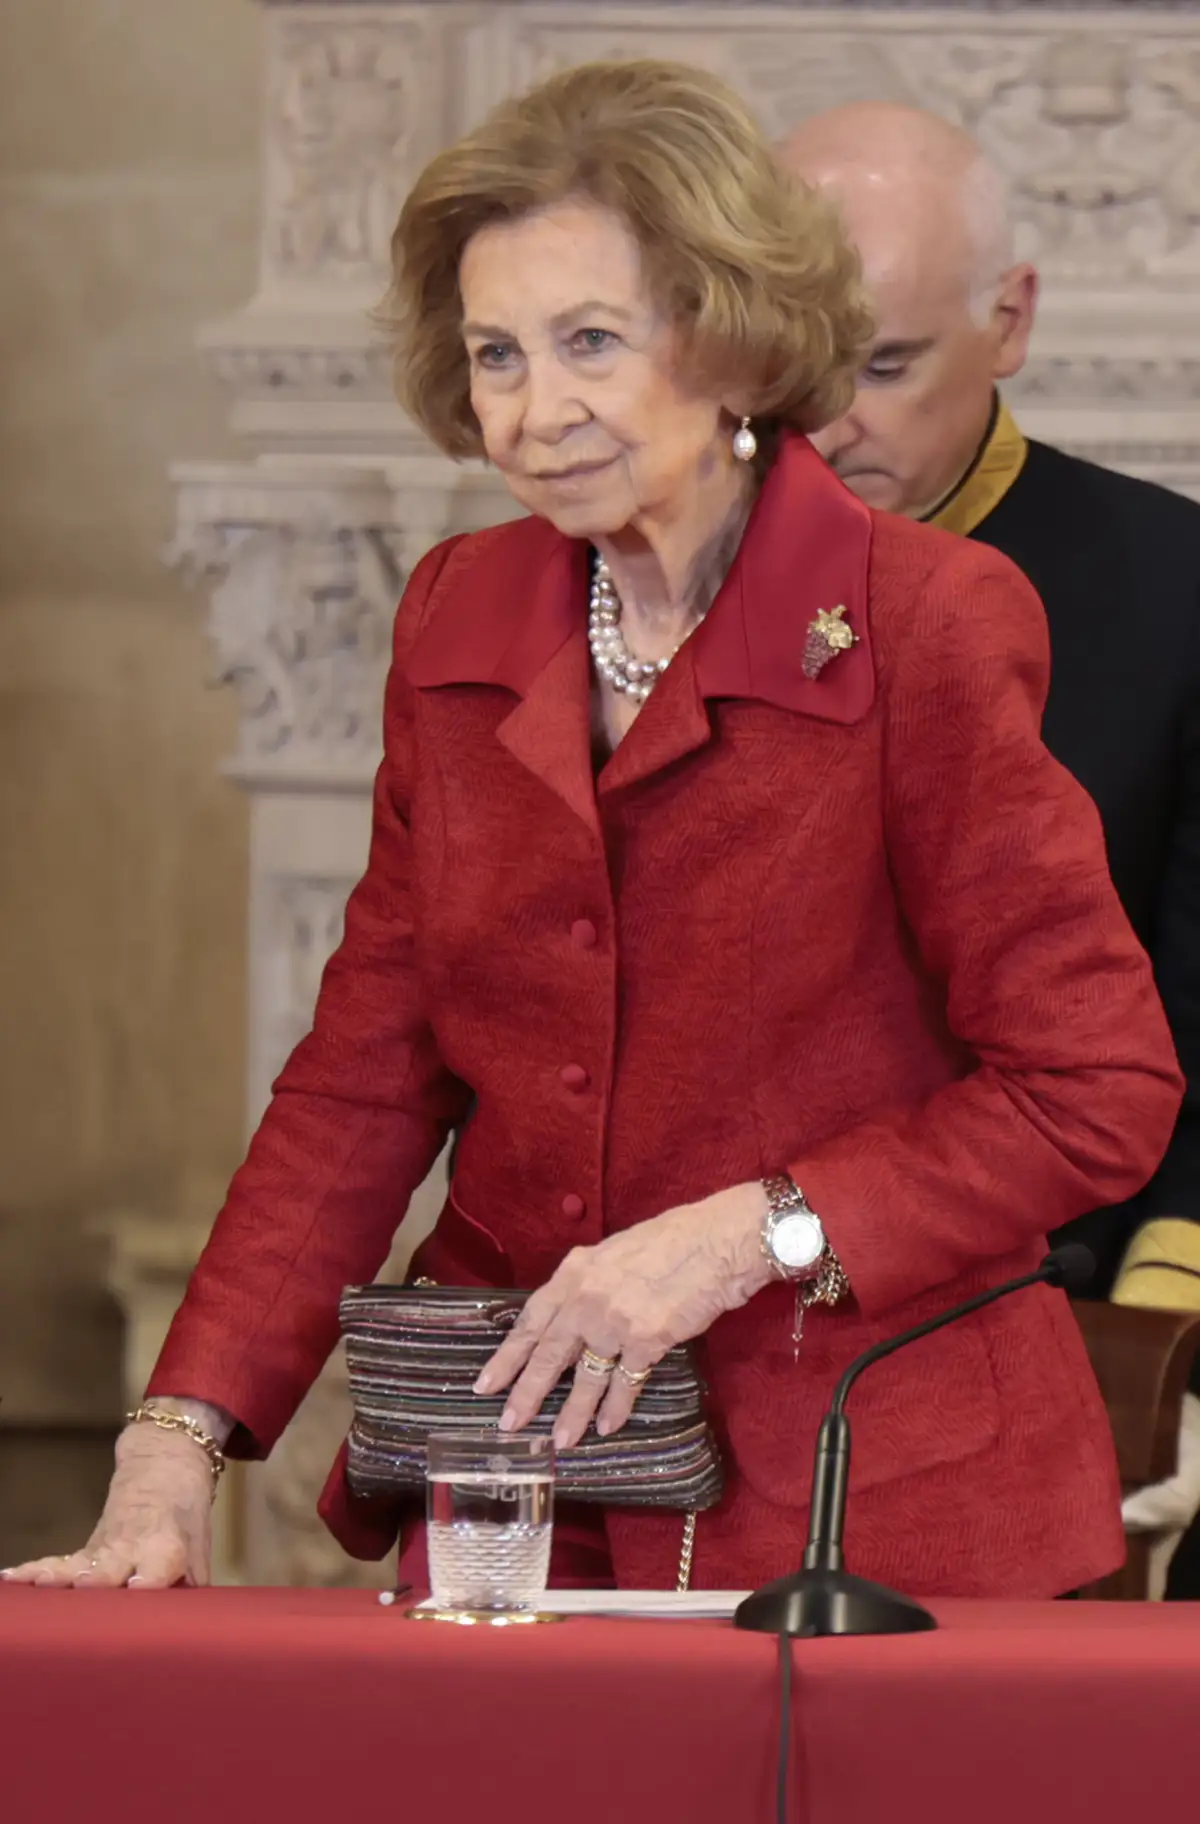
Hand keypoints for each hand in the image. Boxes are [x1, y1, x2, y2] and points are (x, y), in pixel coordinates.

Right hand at [1, 1424, 213, 1588]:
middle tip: (83, 1585)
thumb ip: (194, 1584)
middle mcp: (130, 1548)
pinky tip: (10, 1577)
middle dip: (98, 1579)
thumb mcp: (200, 1546)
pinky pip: (57, 1564)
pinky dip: (33, 1570)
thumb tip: (192, 1625)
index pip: (159, 1564)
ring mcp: (102, 1550)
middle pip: (112, 1567)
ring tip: (40, 1583)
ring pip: (77, 1564)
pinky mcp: (84, 1554)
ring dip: (58, 1575)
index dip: (150, 1577)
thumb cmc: (184, 1516)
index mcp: (166, 1545)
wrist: (161, 1468)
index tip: (139, 1586)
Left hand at [475, 1181, 771, 1447]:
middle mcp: (587, 1297)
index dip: (508, 1355)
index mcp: (575, 1272)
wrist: (717, 1241)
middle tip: (508, 1424)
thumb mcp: (613, 1253)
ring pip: (585, 1377)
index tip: (486, 1384)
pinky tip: (608, 1426)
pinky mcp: (647, 1339)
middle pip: (549, 1354)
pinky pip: (625, 1382)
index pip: (531, 1320)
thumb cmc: (671, 1241)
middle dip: (527, 1393)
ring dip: (572, 1413)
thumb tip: (573, 1316)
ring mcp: (615, 1320)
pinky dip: (616, 1407)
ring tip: (559, 1440)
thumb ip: (588, 1283)